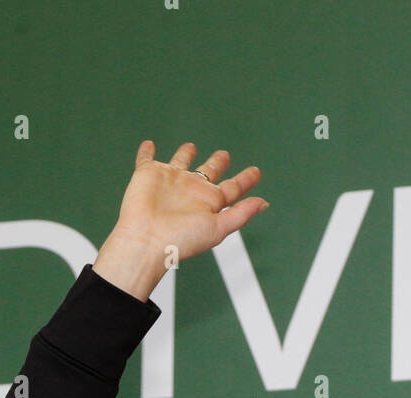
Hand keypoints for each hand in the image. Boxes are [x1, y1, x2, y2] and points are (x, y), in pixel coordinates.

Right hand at [93, 140, 267, 298]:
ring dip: (186, 154)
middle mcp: (191, 190)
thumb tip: (264, 203)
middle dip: (217, 162)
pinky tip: (149, 144)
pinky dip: (146, 152)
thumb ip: (241, 214)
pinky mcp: (148, 174)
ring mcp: (170, 181)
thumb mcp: (218, 228)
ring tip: (191, 146)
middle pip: (208, 171)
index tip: (257, 172)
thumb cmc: (181, 239)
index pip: (233, 187)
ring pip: (180, 162)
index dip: (246, 179)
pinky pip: (147, 159)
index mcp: (209, 202)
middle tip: (224, 154)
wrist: (147, 240)